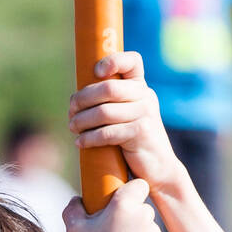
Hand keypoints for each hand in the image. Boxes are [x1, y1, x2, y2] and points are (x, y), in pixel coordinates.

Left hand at [68, 50, 182, 192]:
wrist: (160, 170)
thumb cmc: (136, 143)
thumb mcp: (129, 116)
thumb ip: (113, 103)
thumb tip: (77, 98)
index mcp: (142, 88)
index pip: (132, 61)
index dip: (112, 61)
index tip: (95, 72)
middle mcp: (146, 97)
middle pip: (108, 88)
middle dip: (83, 99)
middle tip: (71, 111)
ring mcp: (145, 114)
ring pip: (104, 112)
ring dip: (82, 120)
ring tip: (73, 127)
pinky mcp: (140, 133)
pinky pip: (107, 133)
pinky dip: (89, 138)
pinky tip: (80, 143)